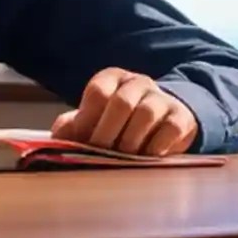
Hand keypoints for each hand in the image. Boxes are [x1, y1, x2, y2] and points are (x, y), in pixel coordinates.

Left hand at [50, 67, 196, 155]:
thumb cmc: (118, 124)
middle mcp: (137, 82)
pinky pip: (170, 128)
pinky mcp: (181, 116)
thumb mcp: (94, 121)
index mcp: (112, 78)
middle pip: (121, 102)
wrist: (162, 123)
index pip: (98, 91)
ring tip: (123, 159)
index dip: (89, 119)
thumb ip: (73, 128)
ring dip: (131, 141)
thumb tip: (56, 141)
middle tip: (101, 154)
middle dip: (108, 133)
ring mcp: (161, 97)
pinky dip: (155, 147)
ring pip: (146, 114)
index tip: (83, 141)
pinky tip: (146, 159)